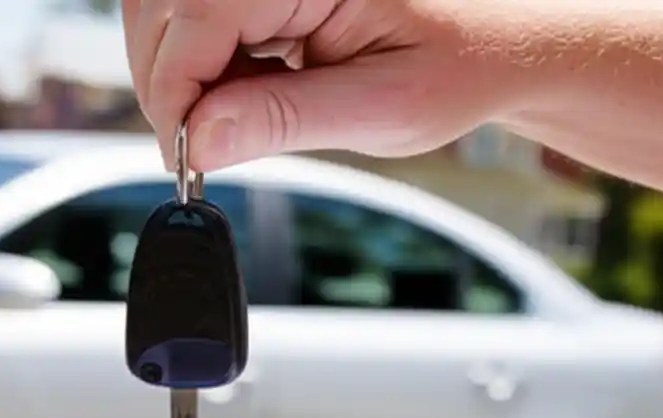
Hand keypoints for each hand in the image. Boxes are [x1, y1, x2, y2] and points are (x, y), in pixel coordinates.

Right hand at [121, 0, 525, 170]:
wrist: (501, 39)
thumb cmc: (462, 63)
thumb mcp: (382, 106)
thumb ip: (283, 119)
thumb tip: (197, 140)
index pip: (192, 16)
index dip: (173, 94)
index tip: (186, 158)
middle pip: (161, 9)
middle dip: (171, 84)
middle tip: (209, 148)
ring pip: (165, 10)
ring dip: (182, 70)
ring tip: (244, 111)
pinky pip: (196, 12)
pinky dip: (205, 59)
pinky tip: (251, 85)